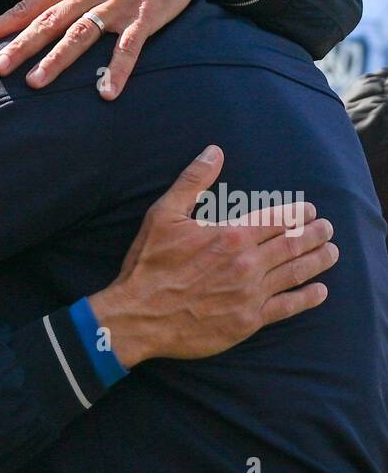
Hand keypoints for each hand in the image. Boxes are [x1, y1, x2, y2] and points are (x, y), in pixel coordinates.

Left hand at [0, 0, 237, 98]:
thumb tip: (34, 15)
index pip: (27, 7)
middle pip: (47, 23)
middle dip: (19, 46)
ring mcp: (116, 4)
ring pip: (80, 34)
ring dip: (57, 59)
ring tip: (36, 82)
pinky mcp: (145, 16)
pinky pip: (128, 47)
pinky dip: (118, 70)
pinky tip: (107, 92)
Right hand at [87, 146, 335, 367]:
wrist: (139, 316)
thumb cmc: (149, 264)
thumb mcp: (163, 214)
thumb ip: (193, 181)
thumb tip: (214, 151)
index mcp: (231, 235)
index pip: (275, 219)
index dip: (296, 213)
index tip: (309, 210)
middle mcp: (247, 263)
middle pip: (292, 244)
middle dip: (314, 234)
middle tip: (328, 228)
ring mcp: (251, 294)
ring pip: (295, 273)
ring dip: (318, 260)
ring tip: (332, 252)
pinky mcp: (248, 321)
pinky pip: (286, 307)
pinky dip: (306, 298)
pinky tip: (320, 292)